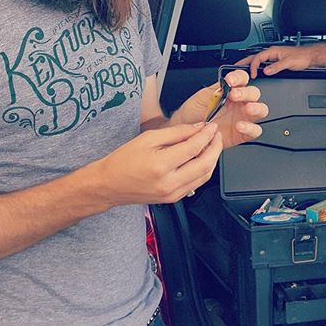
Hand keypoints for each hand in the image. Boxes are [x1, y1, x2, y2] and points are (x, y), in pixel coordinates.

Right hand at [98, 122, 222, 204]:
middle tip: (216, 135)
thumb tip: (198, 128)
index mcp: (161, 165)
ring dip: (212, 159)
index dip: (207, 135)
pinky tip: (202, 158)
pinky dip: (203, 169)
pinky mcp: (174, 199)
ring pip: (204, 175)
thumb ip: (176, 132)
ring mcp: (172, 194)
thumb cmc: (123, 161)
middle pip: (205, 164)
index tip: (212, 126)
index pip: (194, 148)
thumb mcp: (148, 138)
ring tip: (211, 145)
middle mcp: (169, 183)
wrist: (109, 184)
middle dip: (215, 147)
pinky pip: (197, 183)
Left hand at [172, 69, 267, 147]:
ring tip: (248, 109)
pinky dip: (251, 128)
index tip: (230, 80)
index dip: (239, 78)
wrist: (189, 133)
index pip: (242, 79)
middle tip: (235, 95)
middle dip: (246, 93)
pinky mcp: (243, 134)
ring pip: (261, 110)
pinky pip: (255, 130)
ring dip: (257, 108)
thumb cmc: (194, 114)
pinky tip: (240, 126)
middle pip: (254, 93)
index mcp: (231, 91)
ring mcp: (243, 118)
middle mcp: (240, 103)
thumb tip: (225, 86)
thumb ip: (215, 91)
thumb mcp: (201, 98)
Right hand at [238, 45, 321, 78]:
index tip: (252, 75)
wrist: (310, 57)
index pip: (258, 58)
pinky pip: (264, 63)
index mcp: (273, 51)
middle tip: (236, 67)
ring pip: (259, 60)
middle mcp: (272, 52)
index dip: (253, 66)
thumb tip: (266, 71)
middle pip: (255, 57)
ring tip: (243, 69)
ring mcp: (274, 56)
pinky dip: (259, 67)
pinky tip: (257, 71)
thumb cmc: (302, 57)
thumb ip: (276, 67)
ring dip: (251, 64)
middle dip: (245, 61)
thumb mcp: (288, 62)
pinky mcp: (277, 61)